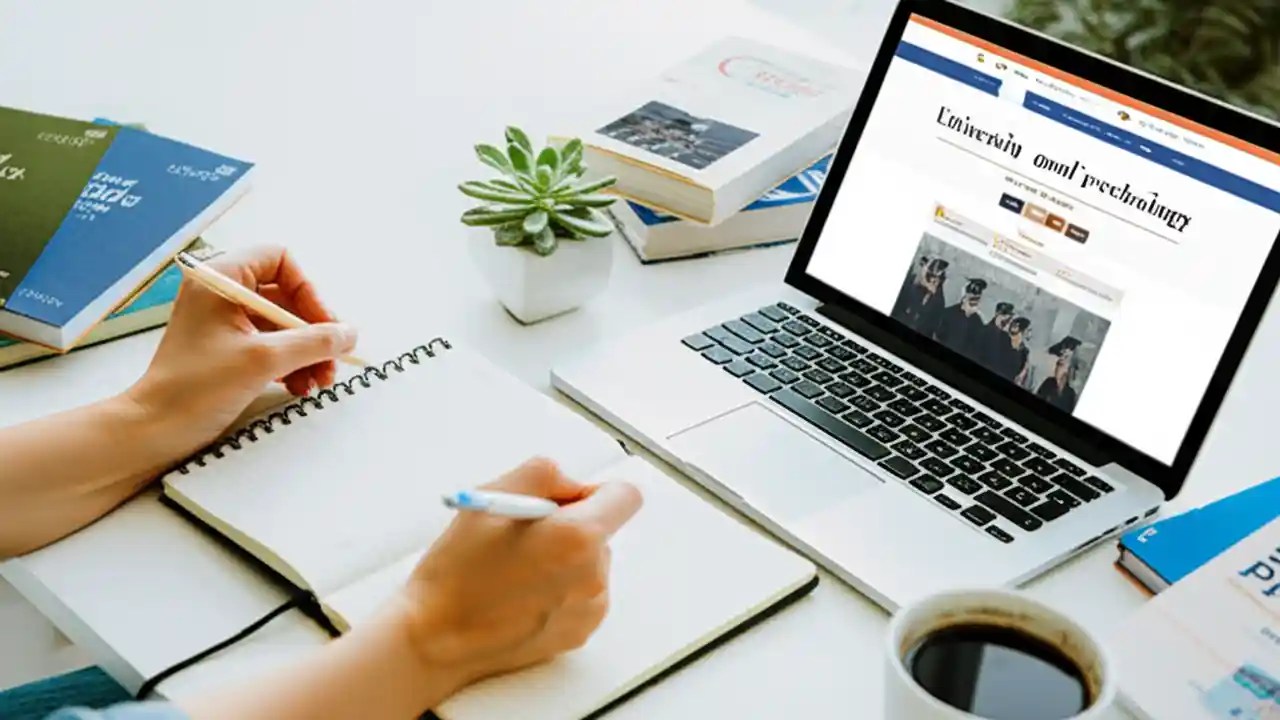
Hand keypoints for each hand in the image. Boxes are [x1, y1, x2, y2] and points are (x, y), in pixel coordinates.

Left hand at [126, 245, 356, 459]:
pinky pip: (270, 345)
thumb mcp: (264, 360)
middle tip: (332, 359)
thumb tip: (351, 333)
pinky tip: (300, 387)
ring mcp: (223, 322)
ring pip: (282, 324)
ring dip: (307, 351)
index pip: (281, 260)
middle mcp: (222, 293)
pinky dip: (290, 363)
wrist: (154, 429)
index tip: (325, 326)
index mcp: (221, 279)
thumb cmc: (196, 387)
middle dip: (313, 330)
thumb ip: (313, 342)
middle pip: (286, 295)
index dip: (309, 290)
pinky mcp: (226, 348)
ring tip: (320, 381)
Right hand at [391, 457, 642, 694]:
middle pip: (603, 531)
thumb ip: (546, 474)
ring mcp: (589, 609)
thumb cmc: (458, 569)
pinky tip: (522, 594)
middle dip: (572, 526)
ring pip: (592, 564)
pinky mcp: (579, 633)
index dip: (595, 492)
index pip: (625, 497)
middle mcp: (593, 575)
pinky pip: (583, 596)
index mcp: (578, 536)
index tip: (567, 500)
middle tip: (525, 537)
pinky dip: (561, 590)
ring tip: (517, 570)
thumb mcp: (493, 494)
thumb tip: (573, 485)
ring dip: (566, 560)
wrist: (436, 635)